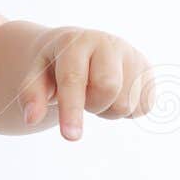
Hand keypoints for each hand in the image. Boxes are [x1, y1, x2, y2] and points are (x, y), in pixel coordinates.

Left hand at [19, 26, 153, 140]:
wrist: (78, 46)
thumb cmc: (54, 64)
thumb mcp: (36, 74)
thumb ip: (31, 95)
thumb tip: (31, 119)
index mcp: (76, 42)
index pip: (74, 79)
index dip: (71, 109)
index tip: (70, 137)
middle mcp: (108, 43)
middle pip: (108, 89)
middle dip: (92, 104)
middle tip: (82, 96)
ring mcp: (132, 55)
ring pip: (127, 103)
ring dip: (108, 109)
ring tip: (96, 93)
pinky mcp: (148, 70)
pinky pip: (144, 107)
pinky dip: (127, 111)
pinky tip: (114, 95)